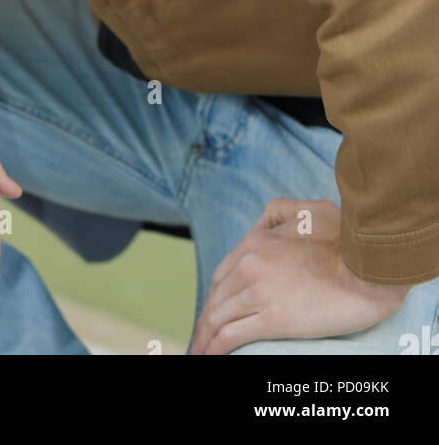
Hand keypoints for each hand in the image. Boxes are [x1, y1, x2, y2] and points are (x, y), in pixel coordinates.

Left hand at [189, 198, 409, 353]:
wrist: (366, 268)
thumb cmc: (345, 239)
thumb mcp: (307, 210)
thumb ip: (279, 213)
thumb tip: (262, 224)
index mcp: (256, 242)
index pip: (222, 274)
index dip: (214, 295)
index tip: (211, 309)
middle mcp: (250, 266)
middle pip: (217, 297)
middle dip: (206, 318)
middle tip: (200, 335)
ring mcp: (259, 293)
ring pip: (220, 317)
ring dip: (206, 336)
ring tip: (200, 350)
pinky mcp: (272, 320)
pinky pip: (232, 335)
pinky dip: (216, 347)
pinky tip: (211, 355)